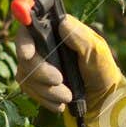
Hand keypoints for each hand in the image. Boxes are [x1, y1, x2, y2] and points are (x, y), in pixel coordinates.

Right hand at [13, 12, 125, 126]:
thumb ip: (81, 37)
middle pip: (25, 55)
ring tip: (68, 96)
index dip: (24, 40)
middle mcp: (42, 43)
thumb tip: (63, 23)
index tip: (28, 54)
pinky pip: (28, 90)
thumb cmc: (101, 68)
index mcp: (57, 29)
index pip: (30, 27)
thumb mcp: (97, 52)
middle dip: (41, 72)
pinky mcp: (34, 80)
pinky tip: (60, 103)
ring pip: (26, 75)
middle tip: (59, 80)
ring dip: (47, 90)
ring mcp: (36, 62)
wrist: (101, 97)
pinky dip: (45, 99)